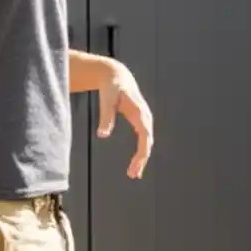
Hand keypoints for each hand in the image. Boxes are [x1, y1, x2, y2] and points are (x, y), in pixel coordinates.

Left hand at [96, 62, 153, 178]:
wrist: (117, 76)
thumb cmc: (112, 87)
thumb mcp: (107, 100)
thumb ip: (106, 117)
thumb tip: (102, 135)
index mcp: (140, 112)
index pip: (146, 136)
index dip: (142, 152)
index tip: (135, 166)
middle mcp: (146, 117)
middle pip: (148, 142)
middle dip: (142, 159)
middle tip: (132, 175)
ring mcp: (144, 119)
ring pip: (147, 142)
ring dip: (142, 158)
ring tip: (134, 174)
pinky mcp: (140, 121)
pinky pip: (144, 140)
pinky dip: (140, 153)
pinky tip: (135, 164)